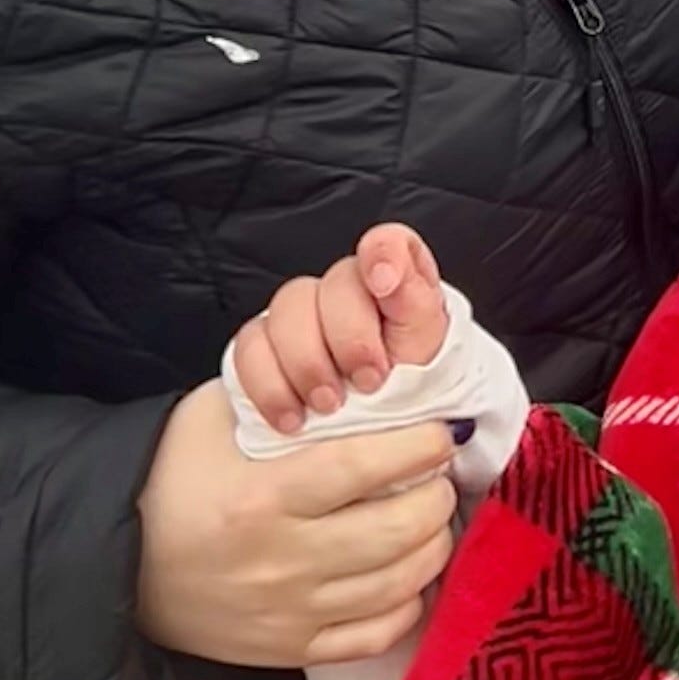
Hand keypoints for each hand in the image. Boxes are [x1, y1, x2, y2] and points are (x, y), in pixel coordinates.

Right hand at [136, 387, 459, 668]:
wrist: (112, 567)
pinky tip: (406, 573)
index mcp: (262, 499)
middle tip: (437, 475)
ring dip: (432, 545)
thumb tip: (358, 385)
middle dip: (436, 495)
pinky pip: (376, 635)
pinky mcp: (289, 650)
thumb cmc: (167, 481)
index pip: (365, 468)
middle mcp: (281, 562)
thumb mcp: (209, 420)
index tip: (441, 434)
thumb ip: (279, 394)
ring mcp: (289, 613)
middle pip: (398, 530)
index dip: (419, 448)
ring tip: (429, 518)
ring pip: (399, 583)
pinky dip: (408, 602)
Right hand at [231, 222, 449, 437]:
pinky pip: (250, 347)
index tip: (384, 284)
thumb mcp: (428, 351)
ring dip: (307, 362)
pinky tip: (292, 416)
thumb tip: (390, 276)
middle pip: (333, 283)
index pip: (388, 242)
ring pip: (286, 309)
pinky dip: (270, 385)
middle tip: (368, 382)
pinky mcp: (263, 345)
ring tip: (329, 405)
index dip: (383, 252)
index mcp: (396, 282)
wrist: (375, 436)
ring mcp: (301, 314)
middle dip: (350, 337)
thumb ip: (415, 305)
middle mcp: (346, 290)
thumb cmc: (410, 388)